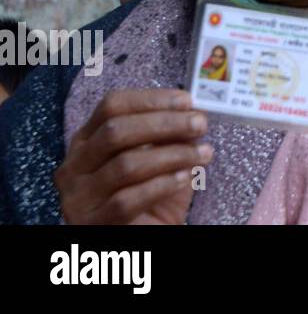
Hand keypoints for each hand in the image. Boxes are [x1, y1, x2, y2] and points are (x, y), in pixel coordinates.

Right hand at [55, 89, 212, 224]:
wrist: (143, 236)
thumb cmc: (150, 193)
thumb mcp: (159, 156)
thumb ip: (169, 133)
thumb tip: (194, 110)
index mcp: (87, 140)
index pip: (112, 106)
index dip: (151, 99)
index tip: (187, 100)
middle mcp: (74, 165)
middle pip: (116, 131)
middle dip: (165, 123)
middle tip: (200, 124)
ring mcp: (78, 196)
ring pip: (125, 165)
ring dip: (173, 155)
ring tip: (203, 154)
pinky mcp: (92, 223)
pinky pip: (128, 200)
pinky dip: (162, 185)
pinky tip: (186, 178)